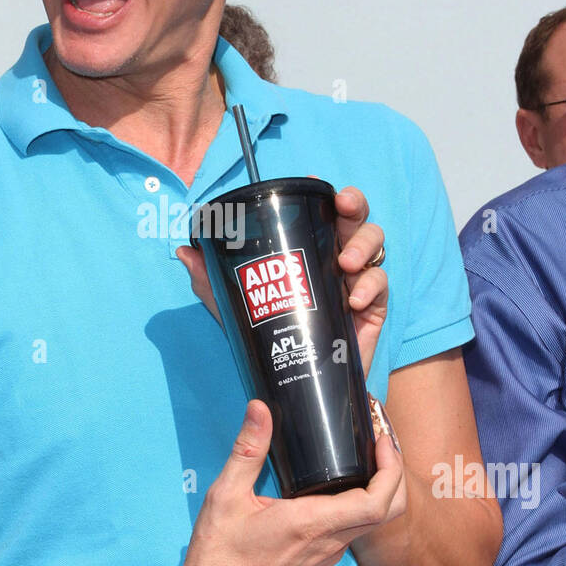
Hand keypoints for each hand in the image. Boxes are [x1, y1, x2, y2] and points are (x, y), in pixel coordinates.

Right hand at [164, 399, 406, 565]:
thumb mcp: (225, 496)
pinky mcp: (319, 560)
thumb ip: (248, 450)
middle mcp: (330, 543)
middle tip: (380, 437)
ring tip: (364, 451)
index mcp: (313, 524)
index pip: (377, 501)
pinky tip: (340, 481)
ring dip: (381, 486)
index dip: (391, 468)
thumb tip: (260, 407)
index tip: (381, 437)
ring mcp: (327, 554)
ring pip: (374, 521)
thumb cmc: (217, 556)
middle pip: (389, 511)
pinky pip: (354, 529)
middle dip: (395, 471)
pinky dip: (363, 501)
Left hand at [175, 182, 387, 383]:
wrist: (300, 385)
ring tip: (345, 264)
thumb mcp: (235, 308)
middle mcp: (337, 257)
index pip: (322, 211)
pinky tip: (354, 300)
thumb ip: (211, 281)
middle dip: (354, 204)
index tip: (312, 180)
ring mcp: (358, 280)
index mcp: (310, 248)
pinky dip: (371, 287)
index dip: (322, 192)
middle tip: (343, 205)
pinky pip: (382, 286)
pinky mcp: (374, 308)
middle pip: (355, 218)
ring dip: (363, 246)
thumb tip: (183, 251)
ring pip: (375, 245)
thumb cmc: (272, 337)